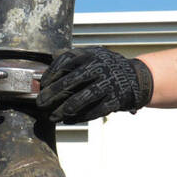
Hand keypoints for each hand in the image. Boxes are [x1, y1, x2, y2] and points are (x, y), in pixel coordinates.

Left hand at [37, 48, 153, 123]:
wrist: (135, 77)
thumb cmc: (107, 67)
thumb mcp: (92, 55)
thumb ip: (74, 58)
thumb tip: (51, 62)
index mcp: (90, 55)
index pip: (65, 63)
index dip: (51, 75)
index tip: (42, 86)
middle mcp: (99, 68)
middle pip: (72, 80)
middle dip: (53, 93)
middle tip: (41, 103)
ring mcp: (108, 84)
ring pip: (84, 97)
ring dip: (66, 108)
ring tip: (53, 116)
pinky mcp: (116, 99)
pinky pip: (96, 110)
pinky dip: (82, 117)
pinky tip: (69, 121)